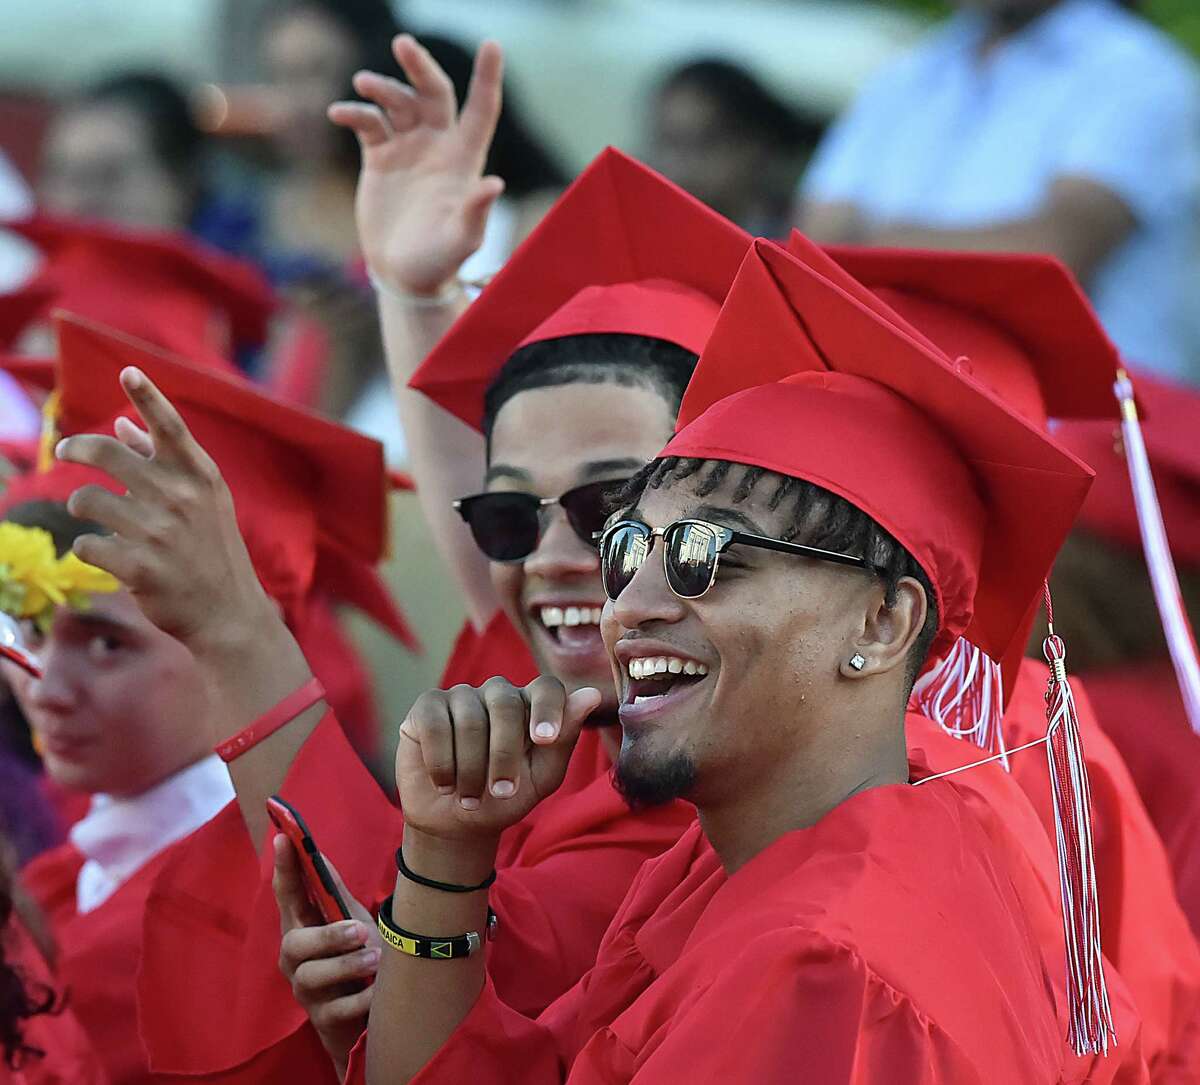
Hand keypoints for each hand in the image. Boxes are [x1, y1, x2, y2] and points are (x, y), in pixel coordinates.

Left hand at [56, 367, 278, 656]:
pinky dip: (88, 549)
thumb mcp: (203, 502)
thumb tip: (121, 426)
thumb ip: (163, 462)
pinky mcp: (139, 568)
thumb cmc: (212, 551)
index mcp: (201, 478)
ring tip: (91, 514)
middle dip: (75, 449)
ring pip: (86, 499)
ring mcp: (160, 533)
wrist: (229, 613)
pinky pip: (86, 544)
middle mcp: (181, 498)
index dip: (148, 395)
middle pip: (105, 455)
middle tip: (66, 452)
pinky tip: (105, 555)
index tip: (128, 371)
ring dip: (80, 506)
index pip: (171, 427)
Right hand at [274, 834, 377, 1078]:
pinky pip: (335, 1010)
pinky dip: (359, 999)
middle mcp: (297, 959)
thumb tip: (319, 853)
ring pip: (311, 977)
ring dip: (345, 966)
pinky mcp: (323, 1020)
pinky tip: (377, 992)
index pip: (289, 895)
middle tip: (359, 931)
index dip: (285, 868)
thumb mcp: (351, 919)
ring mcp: (307, 991)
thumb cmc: (358, 958)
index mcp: (303, 927)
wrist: (369, 1014)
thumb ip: (334, 892)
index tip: (284, 837)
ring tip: (375, 960)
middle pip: (294, 943)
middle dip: (326, 936)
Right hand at [328, 35, 505, 294]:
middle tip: (402, 44)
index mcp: (464, 160)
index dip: (488, 78)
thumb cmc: (439, 261)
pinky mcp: (379, 158)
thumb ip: (475, 212)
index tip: (493, 44)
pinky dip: (354, 113)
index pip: (481, 110)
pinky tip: (339, 113)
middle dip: (419, 66)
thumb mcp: (461, 241)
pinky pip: (367, 124)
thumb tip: (494, 184)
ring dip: (381, 88)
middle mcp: (438, 146)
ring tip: (362, 83)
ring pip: (396, 102)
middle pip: (433, 92)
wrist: (403, 275)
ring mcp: (408, 149)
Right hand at [397, 676, 600, 845]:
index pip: (546, 687)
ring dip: (471, 768)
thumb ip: (563, 739)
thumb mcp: (539, 777)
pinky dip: (441, 760)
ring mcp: (461, 696)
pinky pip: (436, 722)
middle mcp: (497, 693)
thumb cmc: (504, 798)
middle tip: (502, 792)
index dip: (547, 708)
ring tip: (469, 797)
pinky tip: (445, 783)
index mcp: (530, 705)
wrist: (456, 823)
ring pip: (470, 718)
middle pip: (506, 703)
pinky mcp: (427, 707)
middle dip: (505, 754)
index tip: (544, 738)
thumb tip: (592, 695)